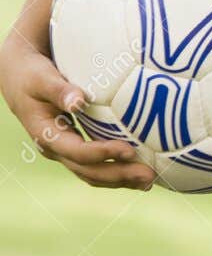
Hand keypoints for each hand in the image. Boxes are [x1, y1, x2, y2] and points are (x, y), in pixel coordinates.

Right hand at [0, 35, 153, 189]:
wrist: (18, 77)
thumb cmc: (32, 74)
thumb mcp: (41, 78)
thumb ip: (59, 90)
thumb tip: (78, 101)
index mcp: (46, 135)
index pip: (77, 151)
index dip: (103, 153)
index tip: (129, 150)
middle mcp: (55, 149)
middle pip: (88, 171)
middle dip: (118, 175)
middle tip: (148, 175)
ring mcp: (64, 152)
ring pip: (93, 174)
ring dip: (120, 180)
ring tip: (149, 182)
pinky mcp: (74, 148)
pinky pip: (96, 166)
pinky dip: (116, 171)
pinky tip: (137, 174)